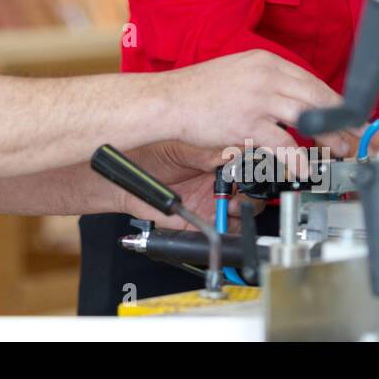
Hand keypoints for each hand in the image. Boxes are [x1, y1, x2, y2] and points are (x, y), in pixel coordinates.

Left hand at [113, 140, 263, 230]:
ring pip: (242, 209)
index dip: (254, 166)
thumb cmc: (147, 155)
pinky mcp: (201, 221)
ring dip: (243, 208)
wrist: (124, 180)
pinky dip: (230, 226)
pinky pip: (225, 229)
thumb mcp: (177, 149)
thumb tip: (228, 154)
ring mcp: (211, 201)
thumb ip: (203, 154)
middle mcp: (217, 181)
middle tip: (240, 190)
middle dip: (251, 191)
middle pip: (250, 188)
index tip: (255, 168)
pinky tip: (223, 217)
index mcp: (215, 158)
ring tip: (230, 205)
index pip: (245, 162)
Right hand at [168, 50, 342, 156]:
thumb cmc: (197, 92)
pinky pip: (283, 143)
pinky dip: (298, 158)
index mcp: (265, 62)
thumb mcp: (238, 74)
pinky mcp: (246, 122)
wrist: (167, 100)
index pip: (312, 81)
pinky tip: (304, 168)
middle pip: (318, 97)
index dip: (335, 102)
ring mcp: (257, 98)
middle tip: (355, 137)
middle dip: (342, 120)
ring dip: (329, 138)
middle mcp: (265, 75)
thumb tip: (294, 102)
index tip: (348, 116)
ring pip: (308, 118)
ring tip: (338, 152)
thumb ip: (267, 84)